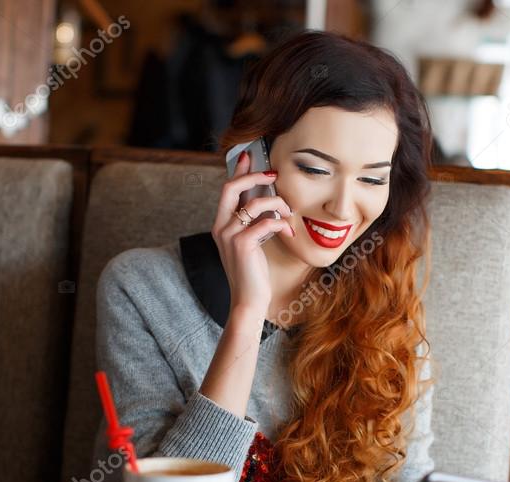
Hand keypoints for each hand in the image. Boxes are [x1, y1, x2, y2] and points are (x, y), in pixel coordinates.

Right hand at [212, 150, 293, 313]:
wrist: (248, 300)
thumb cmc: (253, 273)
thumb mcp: (251, 242)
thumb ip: (254, 222)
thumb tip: (268, 200)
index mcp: (221, 224)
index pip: (227, 189)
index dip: (237, 170)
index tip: (248, 154)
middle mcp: (221, 227)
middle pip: (231, 187)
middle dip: (254, 176)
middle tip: (273, 174)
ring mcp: (229, 235)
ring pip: (254, 204)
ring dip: (277, 204)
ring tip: (288, 214)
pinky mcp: (242, 244)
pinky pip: (265, 222)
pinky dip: (281, 224)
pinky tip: (288, 233)